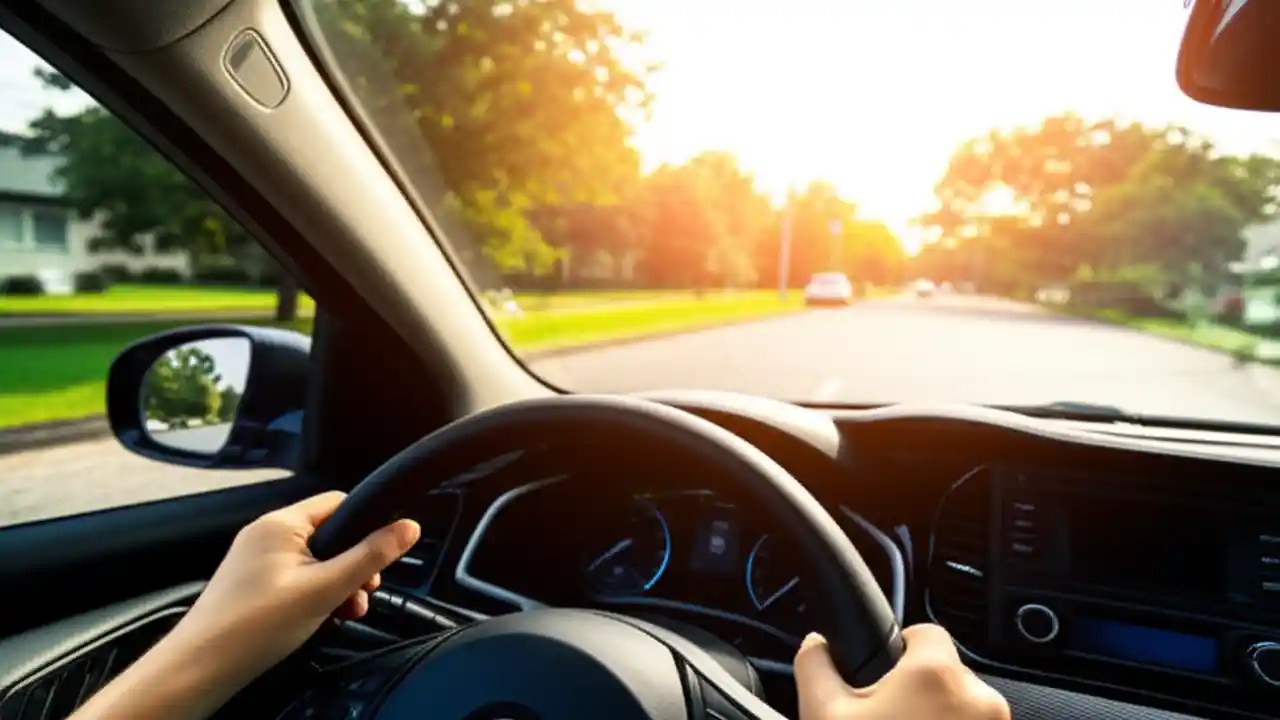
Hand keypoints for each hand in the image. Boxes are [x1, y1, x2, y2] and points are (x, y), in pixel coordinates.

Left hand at [73, 491, 419, 719]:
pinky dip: (314, 594)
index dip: (366, 527)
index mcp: (280, 523)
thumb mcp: (327, 589)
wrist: (202, 667)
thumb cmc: (254, 626)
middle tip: (361, 594)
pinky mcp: (251, 582)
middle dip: (353, 564)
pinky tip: (319, 617)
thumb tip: (408, 527)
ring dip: (337, 583)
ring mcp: (255, 559)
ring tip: (343, 612)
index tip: (380, 559)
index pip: (339, 503)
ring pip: (314, 559)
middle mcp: (265, 534)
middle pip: (330, 534)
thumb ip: (371, 556)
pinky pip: (295, 577)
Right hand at [795, 624, 1009, 719]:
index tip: (884, 677)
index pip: (926, 632)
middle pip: (945, 674)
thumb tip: (815, 645)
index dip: (900, 650)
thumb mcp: (824, 715)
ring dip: (940, 719)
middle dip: (918, 693)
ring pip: (963, 709)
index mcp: (936, 676)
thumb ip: (816, 666)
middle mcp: (981, 700)